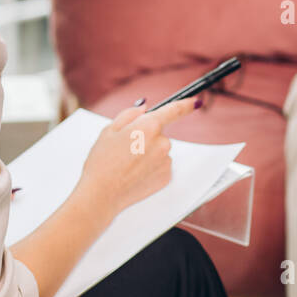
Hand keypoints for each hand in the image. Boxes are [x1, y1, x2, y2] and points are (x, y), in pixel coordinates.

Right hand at [74, 97, 198, 218]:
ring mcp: (166, 161)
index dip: (186, 104)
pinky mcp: (166, 177)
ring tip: (128, 163)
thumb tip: (144, 108)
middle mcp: (162, 142)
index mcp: (148, 126)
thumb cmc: (102, 161)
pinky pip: (161, 165)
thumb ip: (130, 114)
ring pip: (159, 150)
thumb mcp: (109, 129)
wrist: (102, 194)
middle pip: (159, 133)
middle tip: (126, 148)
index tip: (195, 102)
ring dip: (148, 153)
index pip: (174, 110)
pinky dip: (151, 167)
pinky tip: (135, 173)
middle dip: (146, 136)